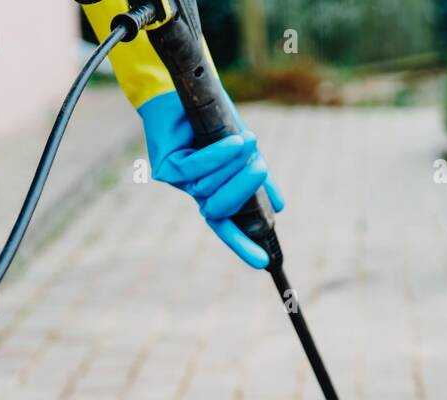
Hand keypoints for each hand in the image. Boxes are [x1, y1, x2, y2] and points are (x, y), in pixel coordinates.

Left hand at [138, 90, 285, 268]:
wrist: (185, 91)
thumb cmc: (213, 119)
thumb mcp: (243, 152)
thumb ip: (256, 178)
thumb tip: (279, 207)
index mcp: (213, 191)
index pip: (227, 226)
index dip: (243, 245)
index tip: (263, 261)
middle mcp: (195, 191)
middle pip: (220, 209)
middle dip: (243, 190)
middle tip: (261, 167)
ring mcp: (178, 182)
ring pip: (209, 187)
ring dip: (231, 163)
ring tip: (246, 140)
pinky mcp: (166, 167)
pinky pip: (196, 169)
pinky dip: (217, 156)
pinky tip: (232, 141)